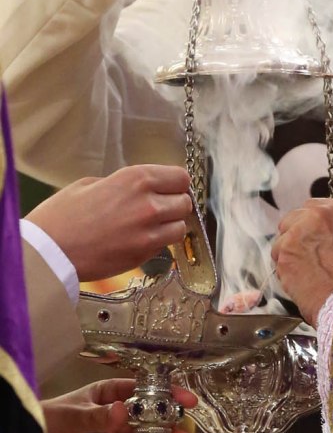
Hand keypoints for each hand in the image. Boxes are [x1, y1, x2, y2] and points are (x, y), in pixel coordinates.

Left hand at [15, 378, 196, 432]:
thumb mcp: (72, 415)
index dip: (166, 395)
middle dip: (166, 429)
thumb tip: (122, 411)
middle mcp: (113, 420)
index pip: (142, 393)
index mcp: (108, 396)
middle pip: (146, 423)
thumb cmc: (45, 422)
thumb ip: (98, 416)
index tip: (187, 400)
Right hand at [26, 164, 192, 280]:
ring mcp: (148, 232)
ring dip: (170, 225)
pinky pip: (166, 244)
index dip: (174, 183)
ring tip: (152, 225)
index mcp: (135, 178)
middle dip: (174, 204)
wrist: (48, 250)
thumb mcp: (91, 184)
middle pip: (185, 202)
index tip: (168, 188)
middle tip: (159, 208)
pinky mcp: (143, 255)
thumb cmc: (61, 215)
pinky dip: (160, 241)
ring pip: (180, 226)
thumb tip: (140, 188)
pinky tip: (141, 238)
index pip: (180, 177)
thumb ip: (123, 184)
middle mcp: (148, 203)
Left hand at [271, 197, 332, 326]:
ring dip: (291, 251)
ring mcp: (300, 230)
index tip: (318, 238)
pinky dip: (285, 268)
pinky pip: (278, 255)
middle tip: (309, 255)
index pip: (321, 208)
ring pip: (284, 235)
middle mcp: (321, 213)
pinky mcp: (285, 250)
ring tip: (306, 271)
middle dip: (301, 234)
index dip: (317, 226)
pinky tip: (300, 280)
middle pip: (297, 216)